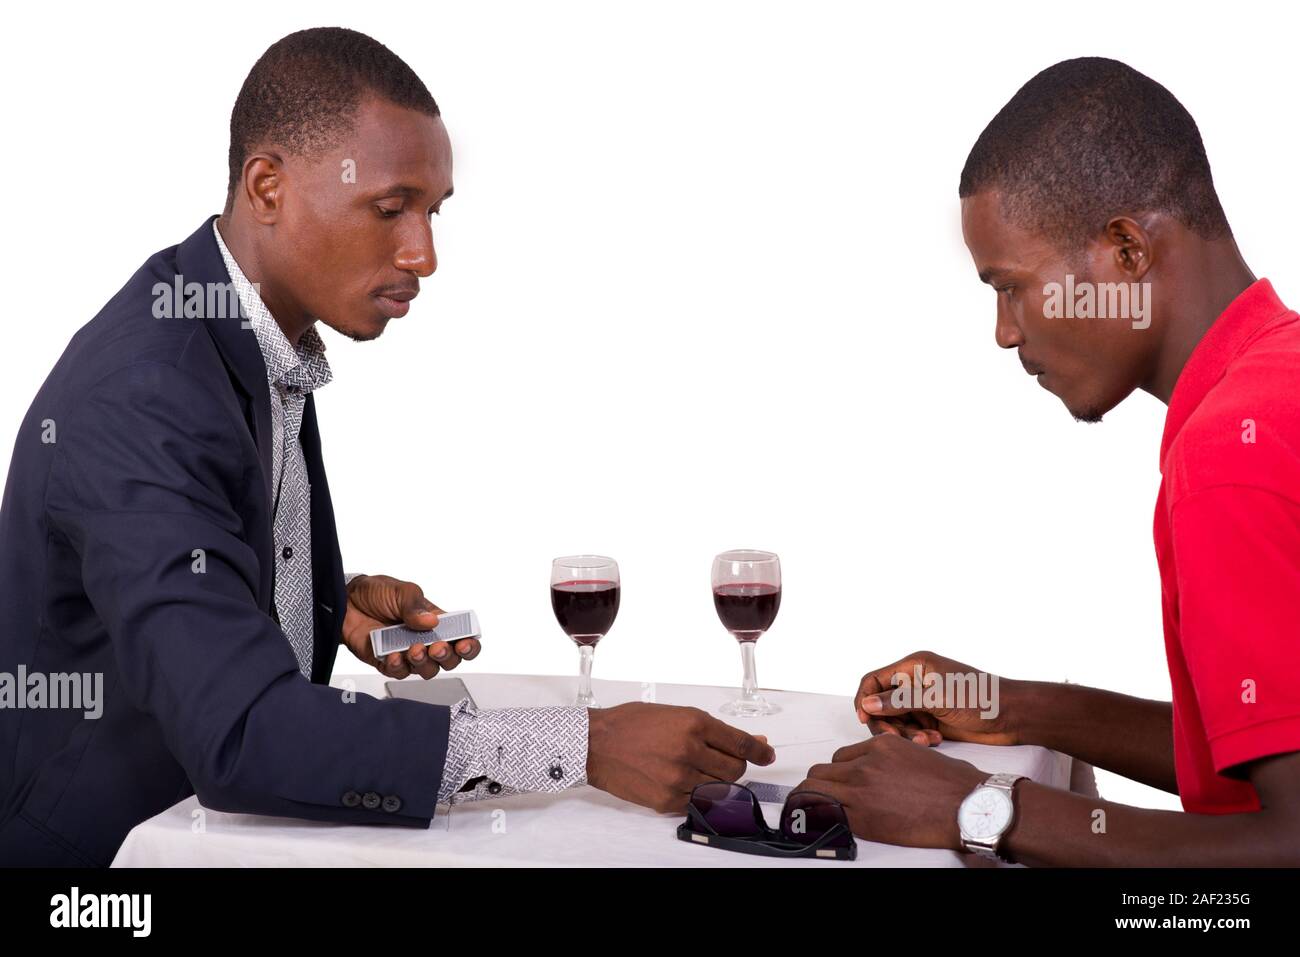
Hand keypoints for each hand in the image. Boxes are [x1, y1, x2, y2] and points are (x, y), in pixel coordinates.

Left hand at [341, 574, 480, 678]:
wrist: (345, 601)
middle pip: (448, 660)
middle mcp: (424, 640)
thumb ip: (415, 606)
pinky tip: (394, 655)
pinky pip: (398, 673)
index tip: (465, 644)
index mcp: (435, 623)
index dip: (469, 645)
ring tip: (413, 650)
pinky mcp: (387, 663)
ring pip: (426, 671)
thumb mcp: (402, 591)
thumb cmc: (377, 593)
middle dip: (446, 657)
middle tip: (436, 648)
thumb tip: (431, 622)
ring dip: (423, 663)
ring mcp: (406, 653)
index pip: (461, 638)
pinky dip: (398, 666)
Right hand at [585, 703, 775, 812]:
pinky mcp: (667, 800)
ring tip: (695, 769)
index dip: (759, 751)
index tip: (767, 755)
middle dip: (735, 766)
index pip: (740, 743)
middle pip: (735, 769)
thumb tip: (749, 741)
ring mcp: (678, 778)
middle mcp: (689, 750)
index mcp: (693, 723)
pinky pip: (697, 802)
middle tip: (721, 760)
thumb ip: (712, 729)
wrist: (595, 744)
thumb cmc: (631, 723)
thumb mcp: (675, 714)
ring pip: (719, 788)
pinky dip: (696, 793)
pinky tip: (681, 781)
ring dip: (715, 780)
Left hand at [796, 734, 987, 848]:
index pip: (841, 756)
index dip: (842, 771)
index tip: (843, 782)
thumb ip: (891, 757)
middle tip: (826, 796)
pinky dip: (822, 817)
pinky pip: (826, 813)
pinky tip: (824, 821)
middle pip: (822, 770)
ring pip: (815, 788)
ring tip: (816, 810)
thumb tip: (881, 769)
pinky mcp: (863, 817)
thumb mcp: (917, 753)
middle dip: (823, 783)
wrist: (968, 806)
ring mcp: (861, 789)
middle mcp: (865, 764)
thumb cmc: (954, 784)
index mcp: (880, 745)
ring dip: (815, 798)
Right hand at [854, 650, 1020, 746]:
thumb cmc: (980, 697)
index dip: (865, 698)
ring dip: (904, 733)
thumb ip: (900, 701)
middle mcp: (914, 682)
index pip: (874, 679)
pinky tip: (934, 740)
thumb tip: (867, 705)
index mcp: (914, 667)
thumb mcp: (937, 698)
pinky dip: (916, 738)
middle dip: (886, 722)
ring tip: (926, 740)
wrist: (1012, 716)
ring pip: (894, 721)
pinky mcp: (931, 720)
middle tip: (896, 738)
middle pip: (881, 704)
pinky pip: (910, 731)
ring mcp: (922, 702)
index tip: (865, 719)